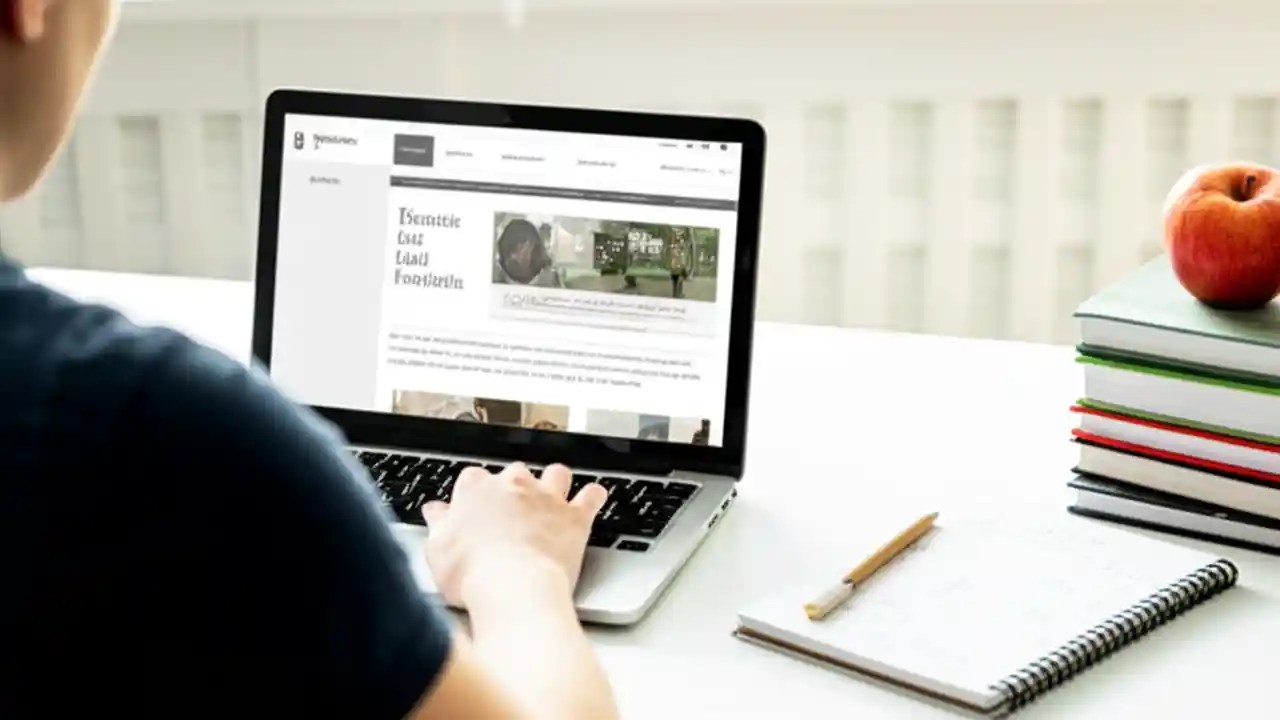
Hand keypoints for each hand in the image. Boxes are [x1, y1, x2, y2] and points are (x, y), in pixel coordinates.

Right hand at [422, 463, 607, 607]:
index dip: (474, 497)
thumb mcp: (437, 550)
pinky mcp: (574, 516)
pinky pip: (591, 495)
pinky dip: (592, 496)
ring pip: (555, 474)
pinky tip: (592, 499)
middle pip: (514, 474)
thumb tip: (435, 512)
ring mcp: (546, 497)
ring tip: (552, 498)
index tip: (474, 512)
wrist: (514, 587)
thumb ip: (438, 525)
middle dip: (514, 489)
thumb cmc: (473, 573)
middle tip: (511, 514)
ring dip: (554, 484)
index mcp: (475, 489)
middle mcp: (513, 485)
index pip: (472, 480)